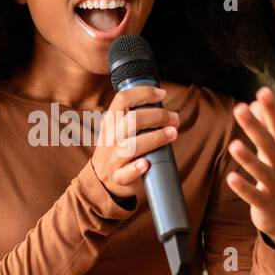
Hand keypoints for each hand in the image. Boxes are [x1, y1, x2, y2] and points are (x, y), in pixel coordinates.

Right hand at [89, 85, 178, 199]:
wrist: (101, 181)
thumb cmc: (116, 151)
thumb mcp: (117, 130)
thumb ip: (133, 118)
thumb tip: (162, 106)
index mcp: (110, 122)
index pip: (123, 99)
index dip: (144, 93)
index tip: (162, 94)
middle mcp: (110, 138)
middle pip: (133, 120)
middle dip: (158, 116)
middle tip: (174, 119)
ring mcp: (113, 158)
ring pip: (132, 146)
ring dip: (155, 138)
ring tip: (172, 133)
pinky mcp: (118, 177)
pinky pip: (126, 173)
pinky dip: (136, 169)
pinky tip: (146, 164)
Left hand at [226, 87, 274, 247]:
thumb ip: (266, 128)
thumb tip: (254, 102)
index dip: (272, 110)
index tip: (263, 91)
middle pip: (269, 145)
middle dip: (255, 127)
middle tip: (239, 108)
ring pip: (262, 171)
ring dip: (248, 158)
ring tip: (233, 144)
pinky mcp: (267, 205)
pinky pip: (254, 196)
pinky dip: (243, 188)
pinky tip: (230, 178)